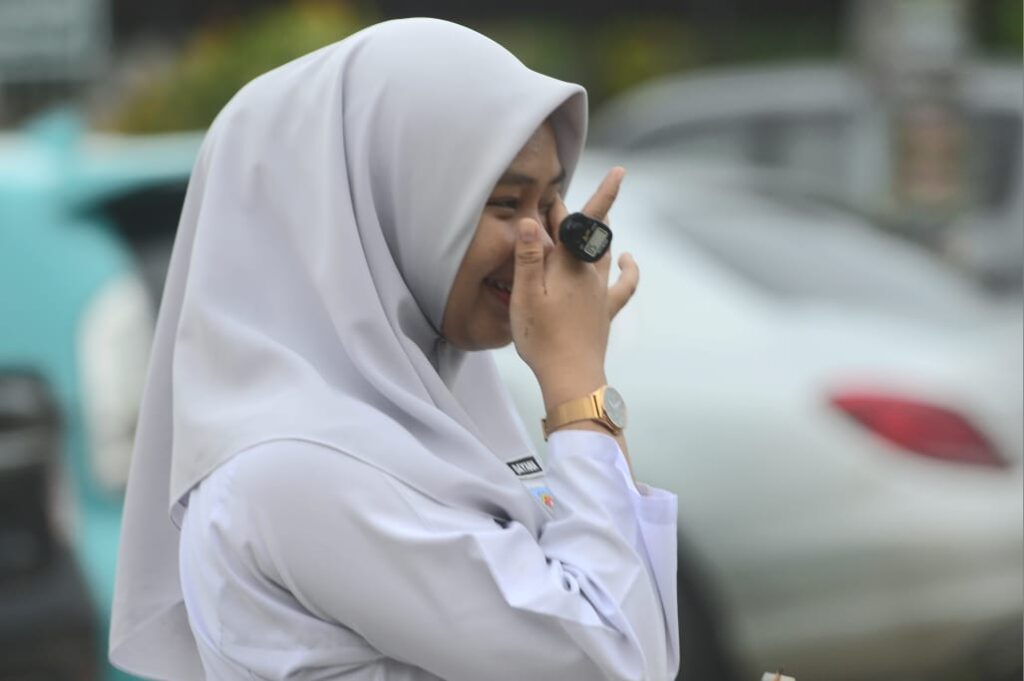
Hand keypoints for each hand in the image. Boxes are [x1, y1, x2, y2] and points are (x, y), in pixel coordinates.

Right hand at [509, 167, 639, 409]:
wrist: (572, 376)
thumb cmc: (543, 338)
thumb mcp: (525, 296)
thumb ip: (528, 257)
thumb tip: (530, 220)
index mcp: (569, 265)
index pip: (587, 222)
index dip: (605, 194)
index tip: (620, 171)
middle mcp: (590, 273)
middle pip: (589, 234)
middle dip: (573, 214)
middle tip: (554, 202)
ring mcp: (600, 292)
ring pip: (604, 252)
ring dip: (598, 233)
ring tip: (594, 218)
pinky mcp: (605, 310)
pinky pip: (623, 284)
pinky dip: (628, 269)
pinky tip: (627, 259)